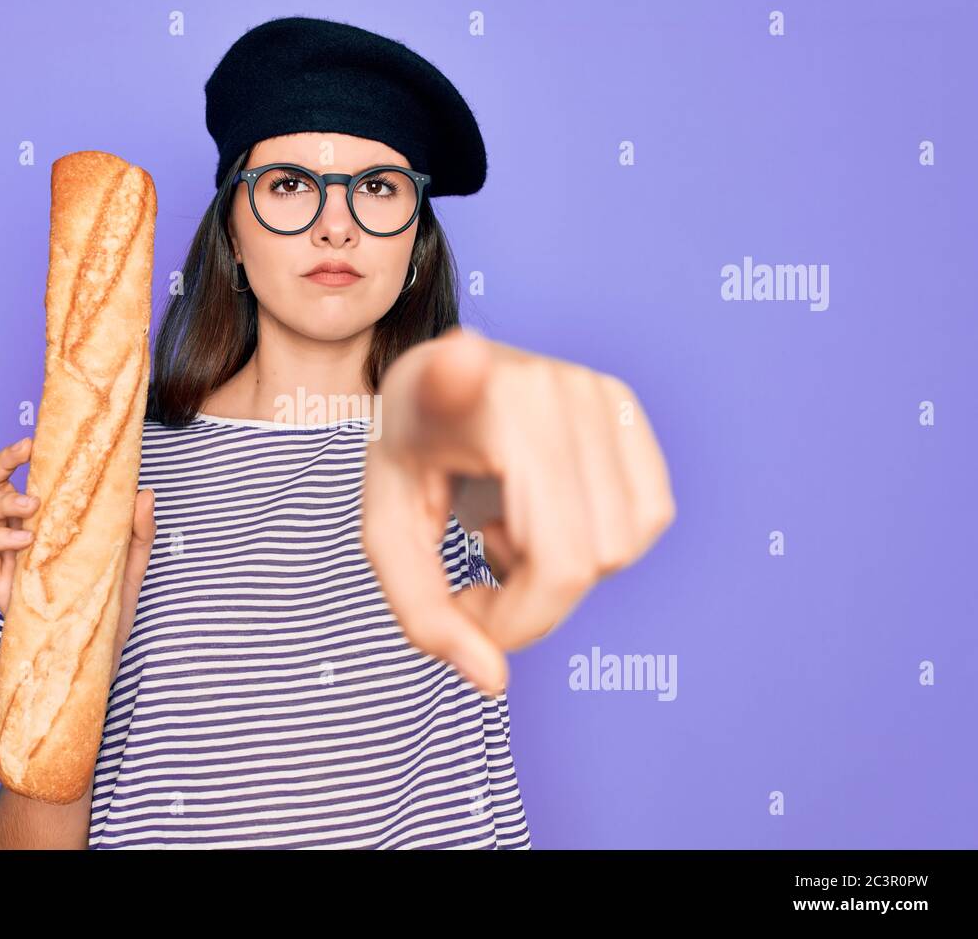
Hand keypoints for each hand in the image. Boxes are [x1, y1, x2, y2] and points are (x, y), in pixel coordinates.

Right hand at [0, 437, 156, 616]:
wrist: (95, 655)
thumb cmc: (106, 606)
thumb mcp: (130, 565)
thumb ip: (137, 531)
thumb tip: (145, 492)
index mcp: (45, 520)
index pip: (23, 475)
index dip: (20, 453)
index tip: (35, 438)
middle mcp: (20, 533)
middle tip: (24, 452)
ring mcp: (6, 557)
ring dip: (2, 500)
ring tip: (31, 505)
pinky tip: (25, 541)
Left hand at [360, 327, 675, 695]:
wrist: (438, 379)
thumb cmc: (410, 459)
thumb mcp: (388, 533)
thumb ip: (424, 614)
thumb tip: (494, 679)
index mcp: (468, 402)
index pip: (520, 505)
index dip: (480, 406)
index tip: (461, 356)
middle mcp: (548, 387)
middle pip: (578, 563)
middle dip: (523, 606)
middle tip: (476, 578)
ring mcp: (598, 391)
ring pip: (620, 549)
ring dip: (559, 570)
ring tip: (507, 526)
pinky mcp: (626, 405)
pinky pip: (648, 517)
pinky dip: (599, 543)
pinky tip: (545, 512)